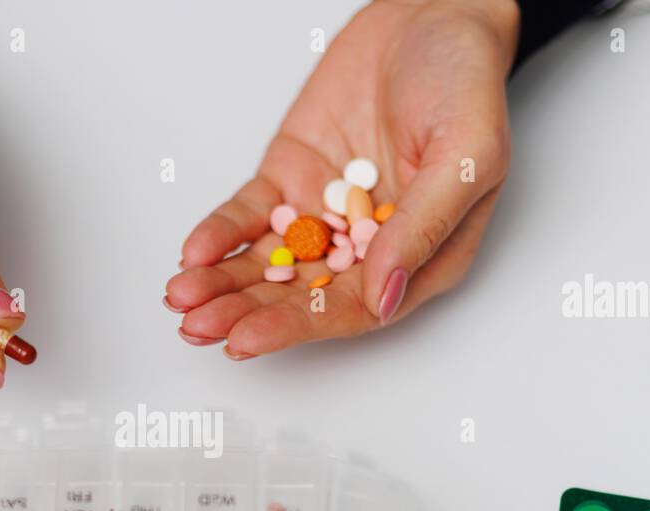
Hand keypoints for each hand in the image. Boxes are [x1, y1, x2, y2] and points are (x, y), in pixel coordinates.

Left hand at [165, 0, 517, 358]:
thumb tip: (382, 296)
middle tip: (200, 326)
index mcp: (416, 258)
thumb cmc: (466, 85)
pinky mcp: (290, 181)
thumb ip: (424, 227)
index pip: (348, 309)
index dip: (296, 327)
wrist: (430, 16)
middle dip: (245, 312)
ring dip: (223, 284)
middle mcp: (365, 248)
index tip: (248, 339)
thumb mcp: (466, 156)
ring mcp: (323, 215)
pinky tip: (195, 252)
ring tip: (182, 298)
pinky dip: (221, 234)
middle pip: (298, 295)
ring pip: (267, 264)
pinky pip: (250, 217)